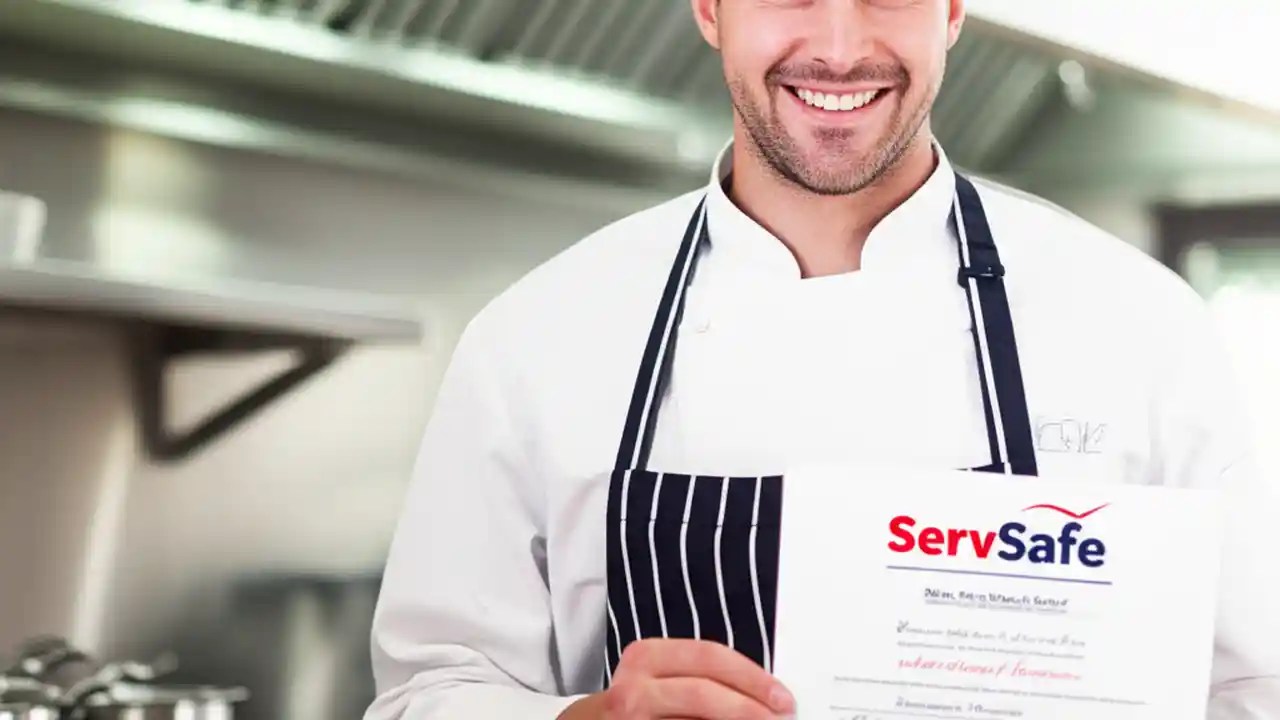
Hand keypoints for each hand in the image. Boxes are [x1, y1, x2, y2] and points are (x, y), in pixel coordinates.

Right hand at [559, 638, 794, 718]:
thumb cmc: (639, 700)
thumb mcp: (661, 674)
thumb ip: (700, 675)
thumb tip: (763, 692)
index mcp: (647, 656)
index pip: (708, 657)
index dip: (751, 677)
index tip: (781, 696)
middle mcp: (633, 688)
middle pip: (702, 693)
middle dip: (748, 707)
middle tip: (781, 716)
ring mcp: (630, 719)